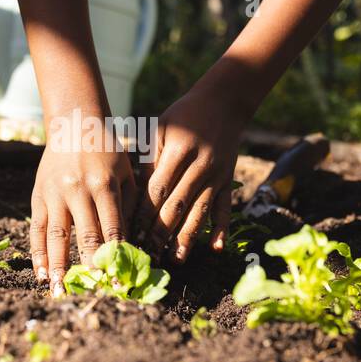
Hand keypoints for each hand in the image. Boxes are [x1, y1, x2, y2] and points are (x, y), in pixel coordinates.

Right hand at [30, 131, 136, 295]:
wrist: (74, 124)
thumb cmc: (107, 151)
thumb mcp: (126, 173)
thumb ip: (128, 207)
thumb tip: (130, 245)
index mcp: (104, 185)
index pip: (111, 228)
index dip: (114, 257)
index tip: (118, 280)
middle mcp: (77, 191)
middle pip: (84, 237)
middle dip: (90, 267)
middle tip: (94, 293)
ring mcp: (55, 195)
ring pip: (56, 237)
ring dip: (58, 267)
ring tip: (59, 291)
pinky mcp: (39, 197)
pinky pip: (37, 229)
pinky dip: (38, 254)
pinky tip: (42, 274)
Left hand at [132, 89, 245, 262]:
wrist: (224, 101)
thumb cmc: (184, 115)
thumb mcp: (160, 128)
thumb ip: (148, 159)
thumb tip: (134, 194)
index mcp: (180, 150)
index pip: (159, 189)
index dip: (145, 212)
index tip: (132, 232)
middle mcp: (201, 165)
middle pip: (178, 205)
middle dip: (161, 231)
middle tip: (147, 253)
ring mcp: (218, 175)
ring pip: (200, 212)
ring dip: (187, 238)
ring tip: (176, 259)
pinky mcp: (228, 181)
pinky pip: (225, 209)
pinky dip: (221, 229)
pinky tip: (215, 248)